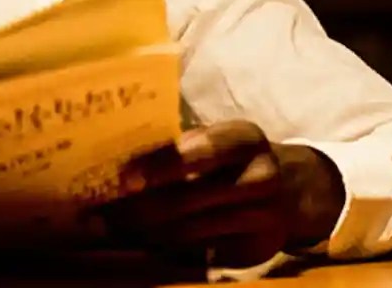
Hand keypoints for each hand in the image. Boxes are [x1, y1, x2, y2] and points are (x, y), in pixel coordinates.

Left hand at [96, 120, 345, 266]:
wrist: (292, 190)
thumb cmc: (230, 158)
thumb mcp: (215, 140)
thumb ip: (176, 145)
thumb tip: (115, 157)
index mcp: (245, 139)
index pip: (206, 148)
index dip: (165, 163)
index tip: (125, 176)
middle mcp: (261, 177)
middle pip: (191, 196)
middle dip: (140, 206)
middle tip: (99, 212)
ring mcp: (262, 218)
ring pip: (190, 230)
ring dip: (144, 231)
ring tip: (109, 229)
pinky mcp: (254, 250)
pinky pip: (200, 253)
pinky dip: (166, 249)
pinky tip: (139, 243)